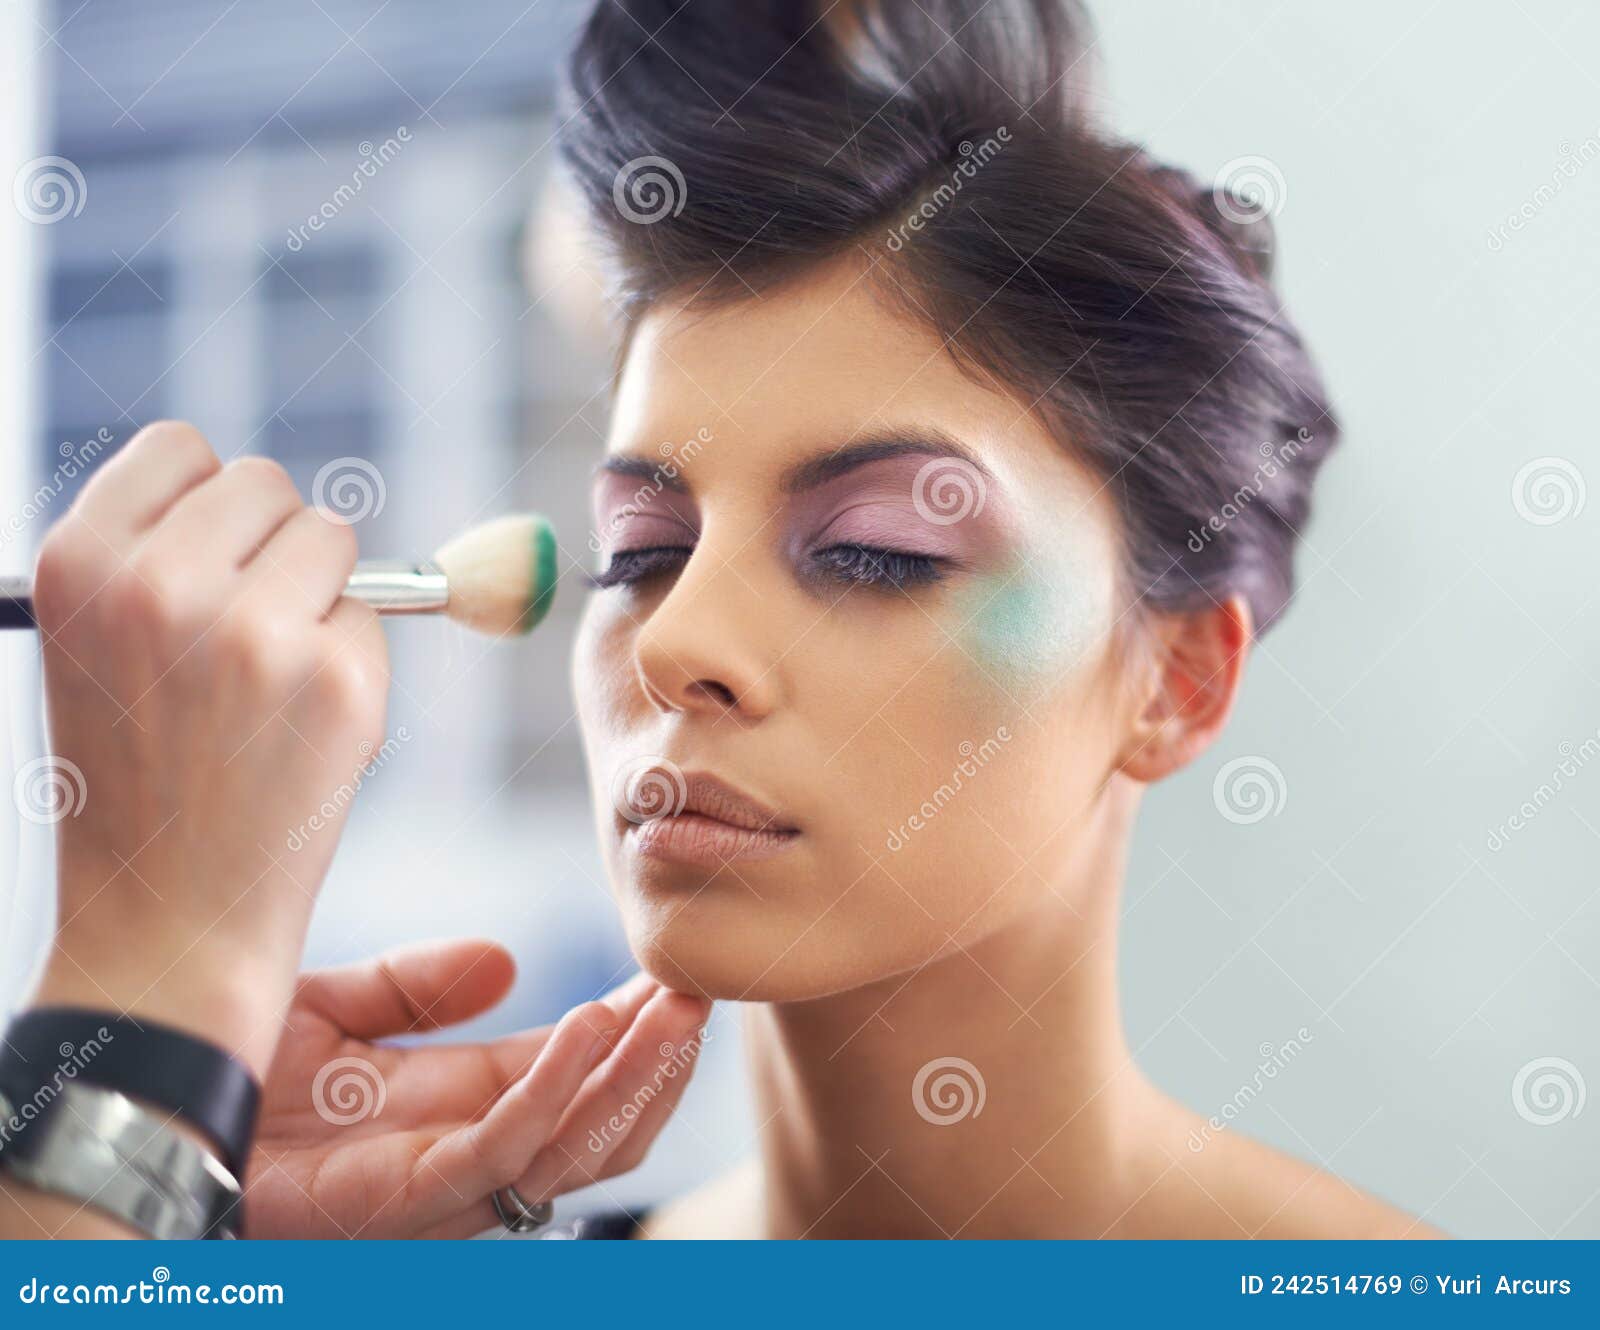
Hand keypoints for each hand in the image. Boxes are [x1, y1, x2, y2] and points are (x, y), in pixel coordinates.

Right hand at [29, 421, 387, 1076]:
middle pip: (266, 483)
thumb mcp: (99, 647)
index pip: (180, 448)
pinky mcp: (338, 677)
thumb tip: (270, 493)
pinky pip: (373, 611)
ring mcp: (255, 629)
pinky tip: (304, 722)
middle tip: (243, 635)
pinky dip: (353, 655)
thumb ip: (156, 554)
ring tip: (270, 681)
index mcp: (81, 564)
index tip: (206, 561)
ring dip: (318, 593)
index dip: (206, 504)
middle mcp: (162, 583)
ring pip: (332, 537)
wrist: (172, 915)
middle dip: (269, 544)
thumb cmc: (141, 775)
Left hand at [245, 940, 711, 1237]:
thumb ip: (417, 987)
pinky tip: (591, 1021)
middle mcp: (462, 1150)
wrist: (143, 1112)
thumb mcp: (332, 1004)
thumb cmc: (226, 1073)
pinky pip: (507, 1145)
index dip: (628, 1033)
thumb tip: (507, 962)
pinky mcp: (406, 1195)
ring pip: (574, 1146)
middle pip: (595, 1125)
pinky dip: (559, 1087)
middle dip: (656, 1065)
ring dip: (635, 1077)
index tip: (676, 978)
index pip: (570, 1075)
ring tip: (677, 1007)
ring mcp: (440, 1182)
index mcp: (455, 1103)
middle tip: (701, 993)